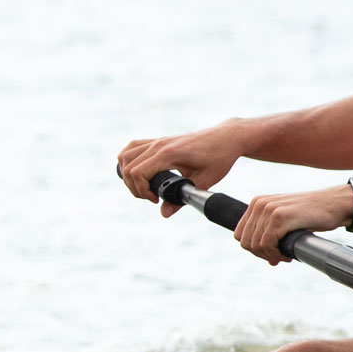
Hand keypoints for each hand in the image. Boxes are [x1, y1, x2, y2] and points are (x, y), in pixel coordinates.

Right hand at [117, 121, 250, 217]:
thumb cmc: (218, 157)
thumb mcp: (204, 181)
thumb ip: (181, 199)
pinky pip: (132, 147)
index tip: (156, 200)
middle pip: (127, 166)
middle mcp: (159, 144)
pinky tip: (137, 172)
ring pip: (125, 155)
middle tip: (151, 197)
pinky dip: (128, 160)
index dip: (142, 191)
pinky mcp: (158, 140)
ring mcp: (157, 140)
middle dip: (134, 187)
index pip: (137, 172)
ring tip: (143, 186)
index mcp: (168, 154)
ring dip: (127, 173)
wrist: (226, 137)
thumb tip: (164, 213)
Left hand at [234, 184, 352, 263]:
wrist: (335, 204)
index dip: (254, 249)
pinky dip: (276, 254)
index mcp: (257, 203)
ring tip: (285, 257)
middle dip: (261, 255)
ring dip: (270, 256)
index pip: (240, 234)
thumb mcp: (286, 221)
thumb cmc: (313, 215)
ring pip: (255, 245)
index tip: (271, 254)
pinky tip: (288, 255)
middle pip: (246, 242)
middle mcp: (259, 203)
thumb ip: (271, 235)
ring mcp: (268, 208)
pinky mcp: (279, 216)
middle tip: (279, 258)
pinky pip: (267, 244)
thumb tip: (267, 260)